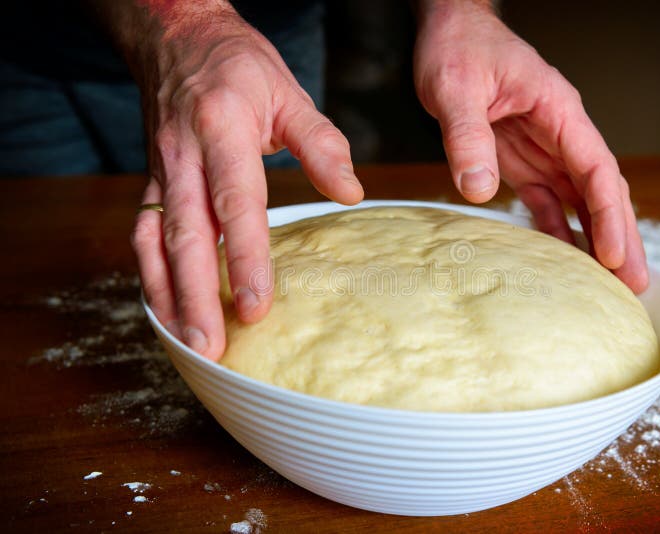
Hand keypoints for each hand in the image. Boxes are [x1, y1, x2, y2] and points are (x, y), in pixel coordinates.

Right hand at [122, 3, 362, 358]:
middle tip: (212, 346)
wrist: (175, 36)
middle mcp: (184, 157)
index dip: (244, 259)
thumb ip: (321, 143)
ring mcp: (161, 172)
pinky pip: (143, 235)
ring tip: (188, 342)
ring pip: (155, 242)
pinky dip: (151, 276)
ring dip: (168, 296)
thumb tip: (351, 192)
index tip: (256, 306)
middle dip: (197, 297)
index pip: (236, 206)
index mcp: (223, 131)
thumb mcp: (288, 91)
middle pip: (186, 237)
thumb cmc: (237, 65)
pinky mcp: (152, 182)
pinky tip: (166, 309)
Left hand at [414, 1, 647, 292]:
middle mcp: (559, 134)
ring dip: (595, 240)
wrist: (450, 33)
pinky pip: (547, 201)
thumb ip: (467, 138)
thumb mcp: (456, 89)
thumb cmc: (459, 49)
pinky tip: (565, 261)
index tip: (615, 254)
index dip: (609, 214)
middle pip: (601, 191)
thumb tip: (477, 190)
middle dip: (620, 236)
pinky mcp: (523, 161)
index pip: (597, 169)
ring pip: (581, 200)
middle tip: (635, 284)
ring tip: (610, 285)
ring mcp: (543, 150)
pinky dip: (558, 231)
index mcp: (558, 111)